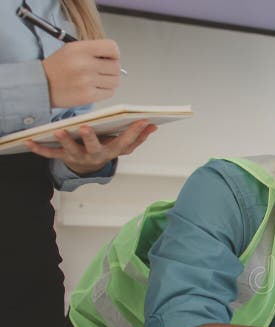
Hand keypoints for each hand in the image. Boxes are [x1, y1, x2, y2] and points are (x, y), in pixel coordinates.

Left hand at [24, 120, 156, 175]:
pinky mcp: (63, 157)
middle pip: (95, 149)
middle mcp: (96, 156)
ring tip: (59, 131)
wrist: (86, 166)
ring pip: (72, 151)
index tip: (141, 120)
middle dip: (91, 139)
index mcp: (112, 152)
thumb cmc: (105, 149)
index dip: (134, 132)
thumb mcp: (123, 145)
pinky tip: (30, 142)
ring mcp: (79, 157)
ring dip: (65, 142)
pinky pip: (51, 154)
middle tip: (86, 127)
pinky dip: (40, 149)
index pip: (125, 142)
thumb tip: (153, 125)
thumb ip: (138, 136)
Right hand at [42, 40, 120, 107]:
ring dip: (109, 81)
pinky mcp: (88, 95)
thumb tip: (115, 58)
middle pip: (116, 67)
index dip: (114, 54)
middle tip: (102, 72)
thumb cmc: (58, 67)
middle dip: (112, 70)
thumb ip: (93, 51)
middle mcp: (84, 64)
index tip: (109, 58)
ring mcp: (87, 81)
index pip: (112, 48)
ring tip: (97, 80)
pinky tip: (94, 88)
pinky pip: (109, 93)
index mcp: (80, 49)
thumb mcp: (72, 50)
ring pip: (115, 81)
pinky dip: (105, 91)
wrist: (41, 85)